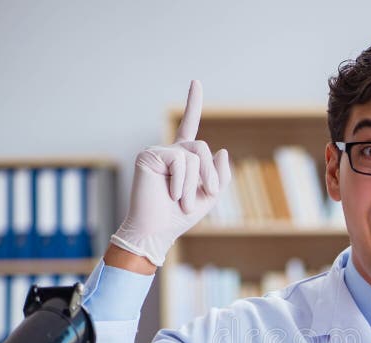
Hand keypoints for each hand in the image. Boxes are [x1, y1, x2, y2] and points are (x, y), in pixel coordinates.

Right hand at [110, 80, 231, 266]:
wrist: (157, 231)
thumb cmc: (179, 216)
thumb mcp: (209, 196)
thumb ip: (220, 175)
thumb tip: (221, 150)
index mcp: (183, 158)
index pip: (189, 127)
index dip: (192, 104)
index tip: (195, 82)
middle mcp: (170, 151)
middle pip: (203, 149)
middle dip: (208, 176)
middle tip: (196, 202)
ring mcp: (158, 152)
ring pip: (194, 156)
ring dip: (194, 185)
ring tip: (182, 201)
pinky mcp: (148, 156)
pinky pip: (180, 161)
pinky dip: (182, 182)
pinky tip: (172, 195)